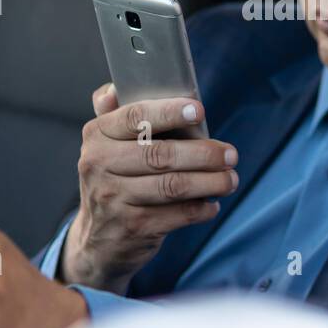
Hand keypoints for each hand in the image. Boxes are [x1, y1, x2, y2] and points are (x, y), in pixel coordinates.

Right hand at [61, 84, 237, 291]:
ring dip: (210, 181)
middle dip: (203, 153)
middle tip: (230, 154)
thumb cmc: (113, 179)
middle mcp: (99, 166)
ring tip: (231, 178)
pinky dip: (201, 208)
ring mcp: (114, 199)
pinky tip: (212, 204)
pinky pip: (177, 215)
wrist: (97, 240)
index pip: (134, 117)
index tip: (199, 110)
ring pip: (173, 186)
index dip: (169, 112)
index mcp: (97, 136)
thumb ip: (114, 114)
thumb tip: (115, 88)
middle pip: (161, 154)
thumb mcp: (105, 145)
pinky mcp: (133, 228)